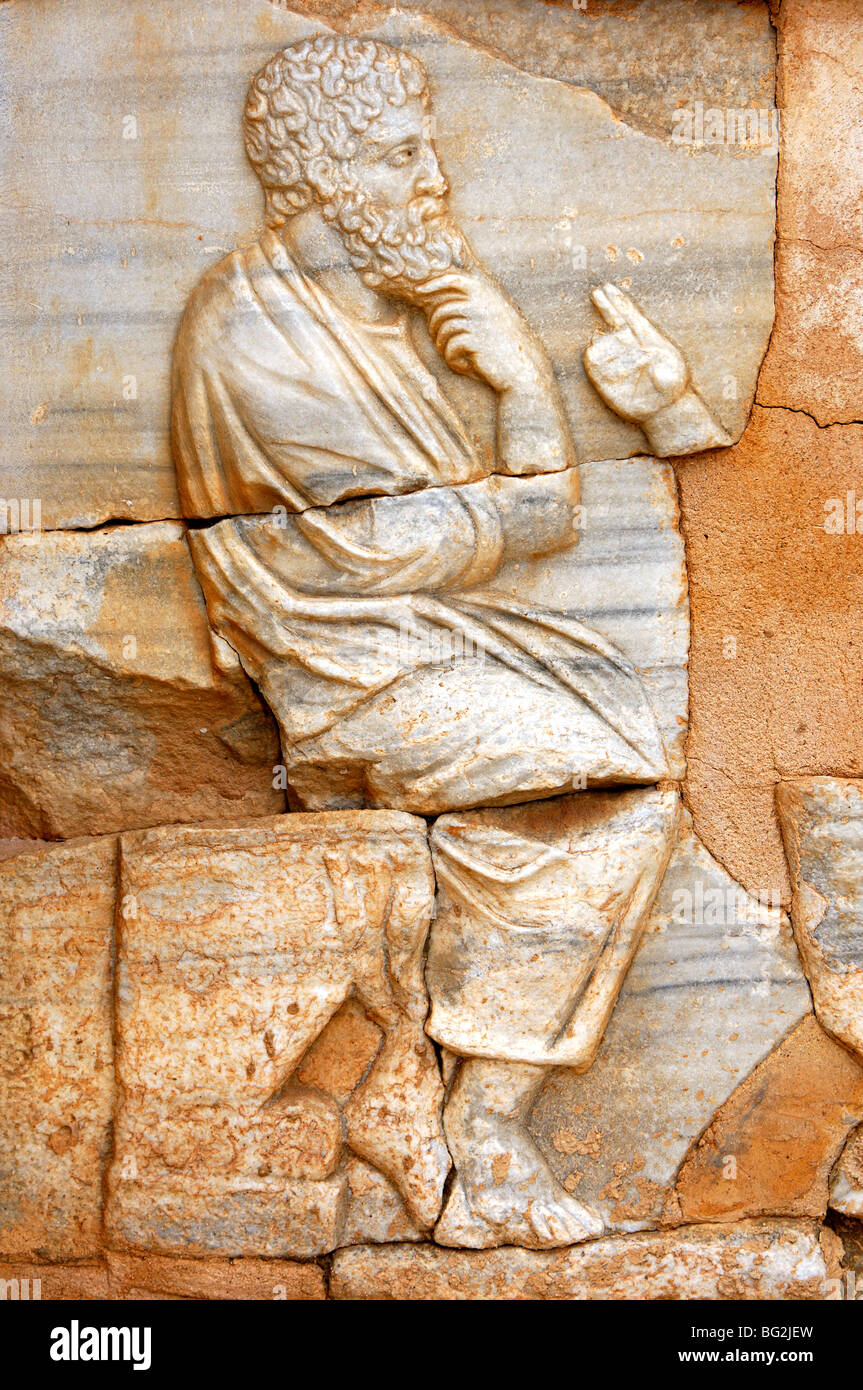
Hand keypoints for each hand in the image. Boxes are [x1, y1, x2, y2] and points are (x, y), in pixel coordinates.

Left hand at [414, 268, 544, 392]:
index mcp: (489, 295)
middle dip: (435, 328)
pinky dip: (453, 360)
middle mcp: (483, 304)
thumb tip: (439, 304)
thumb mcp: (493, 321)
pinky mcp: (475, 340)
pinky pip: (450, 347)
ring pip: (445, 328)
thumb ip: (472, 308)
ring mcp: (479, 321)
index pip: (455, 279)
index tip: (419, 291)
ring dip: (443, 346)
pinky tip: (465, 367)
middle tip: (440, 343)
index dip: (434, 283)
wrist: (524, 371)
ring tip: (453, 357)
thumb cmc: (505, 348)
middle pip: (443, 310)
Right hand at [583, 283, 688, 422]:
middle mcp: (631, 346)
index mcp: (649, 339)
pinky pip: (593, 363)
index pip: (630, 316)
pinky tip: (605, 366)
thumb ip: (666, 376)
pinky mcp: (606, 377)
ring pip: (604, 343)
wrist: (663, 409)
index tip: (608, 289)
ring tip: (630, 366)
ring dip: (609, 347)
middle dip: (607, 306)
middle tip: (597, 292)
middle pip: (615, 320)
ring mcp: (618, 359)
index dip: (620, 303)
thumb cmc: (672, 390)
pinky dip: (596, 360)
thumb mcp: (674, 383)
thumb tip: (653, 367)